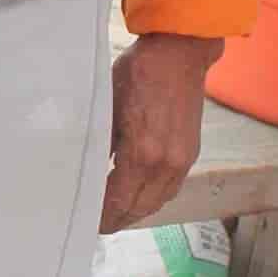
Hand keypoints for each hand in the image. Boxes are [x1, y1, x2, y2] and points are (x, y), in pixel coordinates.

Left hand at [100, 33, 220, 233]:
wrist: (180, 52)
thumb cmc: (139, 71)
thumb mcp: (107, 104)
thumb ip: (102, 142)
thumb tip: (91, 170)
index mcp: (142, 153)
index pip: (118, 201)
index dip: (102, 216)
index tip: (88, 223)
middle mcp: (165, 164)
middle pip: (139, 208)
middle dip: (118, 219)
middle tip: (98, 224)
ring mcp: (181, 160)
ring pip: (157, 202)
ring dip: (136, 211)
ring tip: (116, 214)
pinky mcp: (190, 153)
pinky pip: (170, 189)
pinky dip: (153, 198)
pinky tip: (139, 196)